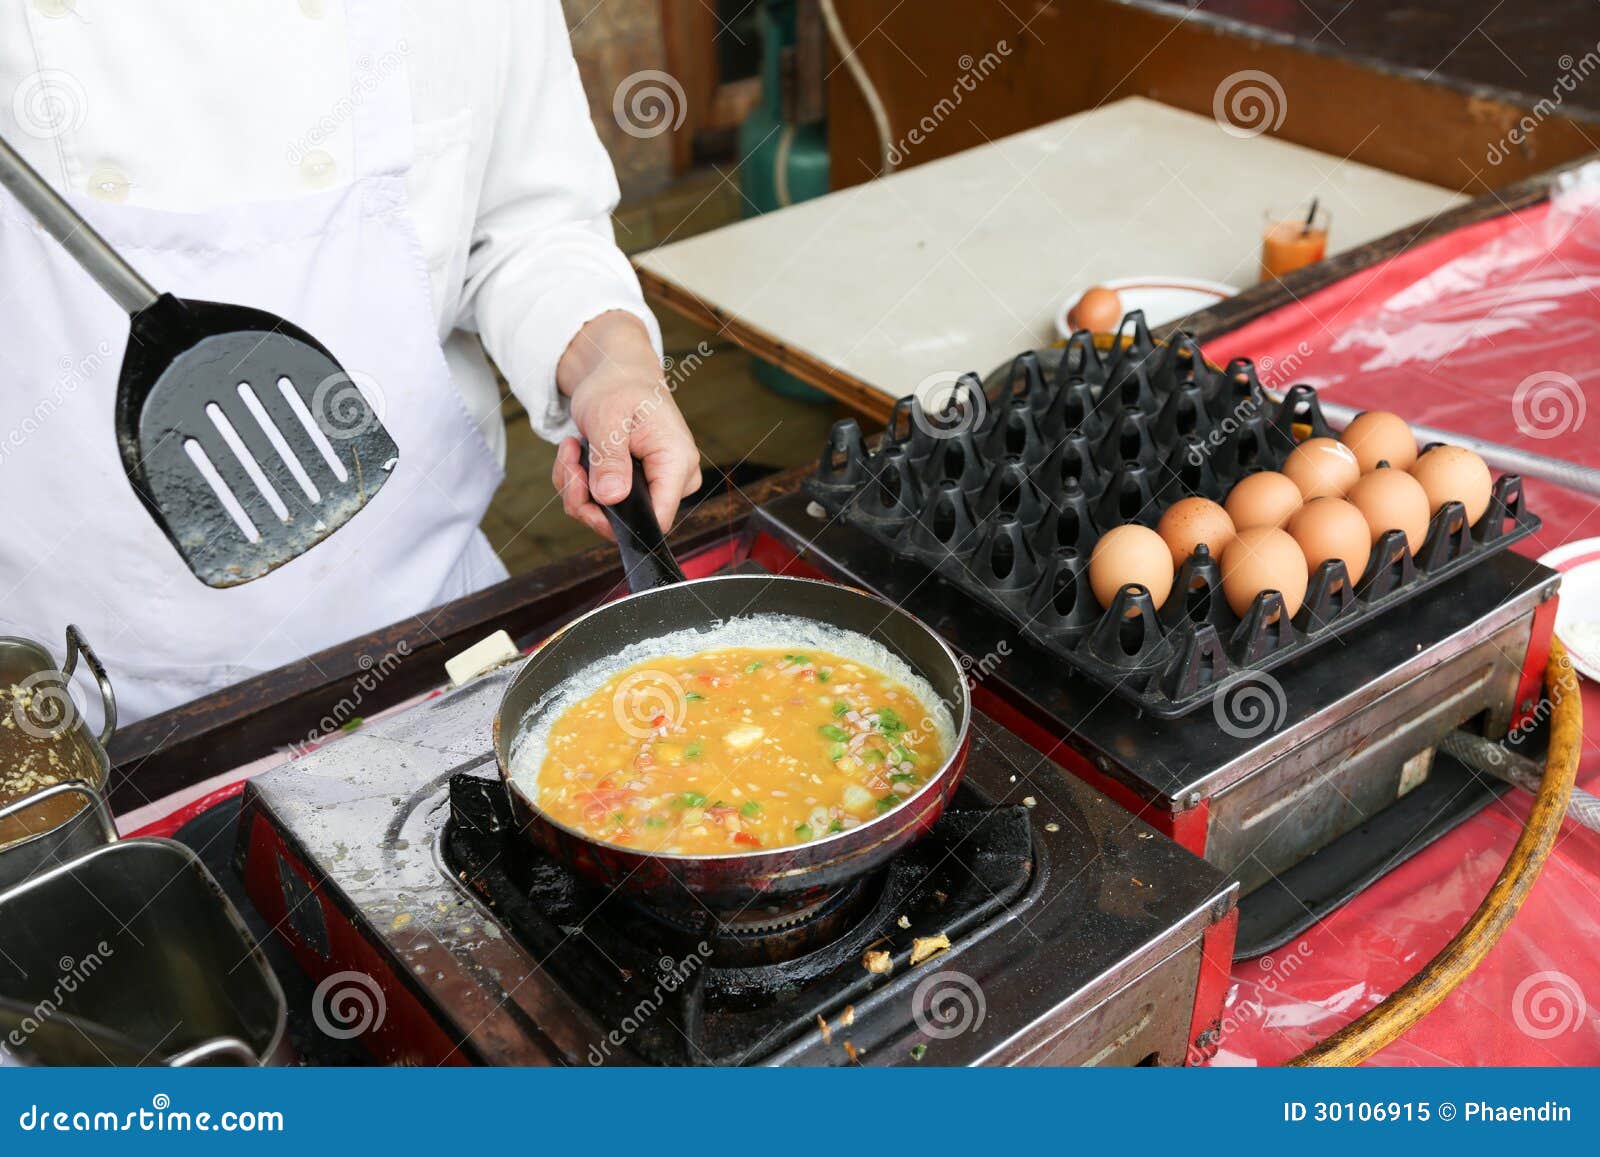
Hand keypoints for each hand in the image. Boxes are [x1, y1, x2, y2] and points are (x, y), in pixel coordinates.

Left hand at [551, 311, 701, 540]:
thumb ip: (610, 459)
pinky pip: (603, 505)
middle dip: (585, 499)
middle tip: (570, 461)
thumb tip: (611, 498)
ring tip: (570, 450)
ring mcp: (656, 486)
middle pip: (628, 522)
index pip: (657, 520)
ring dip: (577, 489)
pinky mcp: (638, 488)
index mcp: (677, 463)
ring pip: (609, 517)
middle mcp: (673, 480)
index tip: (585, 494)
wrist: (618, 373)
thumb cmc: (619, 386)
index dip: (619, 522)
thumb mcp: (607, 417)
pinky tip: (576, 456)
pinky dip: (579, 485)